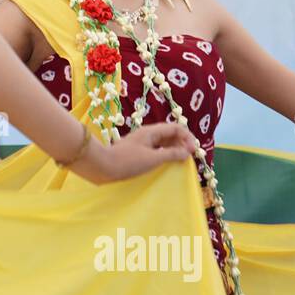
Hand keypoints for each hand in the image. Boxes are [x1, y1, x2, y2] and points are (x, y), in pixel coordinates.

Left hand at [69, 121, 198, 184]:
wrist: (101, 167)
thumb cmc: (127, 162)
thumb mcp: (153, 158)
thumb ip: (171, 154)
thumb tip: (187, 152)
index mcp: (151, 132)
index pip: (176, 128)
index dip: (187, 137)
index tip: (193, 151)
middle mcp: (147, 135)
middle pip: (170, 134)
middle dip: (182, 143)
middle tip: (188, 158)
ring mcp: (141, 143)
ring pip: (163, 143)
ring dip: (174, 150)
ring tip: (181, 162)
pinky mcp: (136, 152)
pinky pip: (155, 150)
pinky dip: (164, 155)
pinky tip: (166, 165)